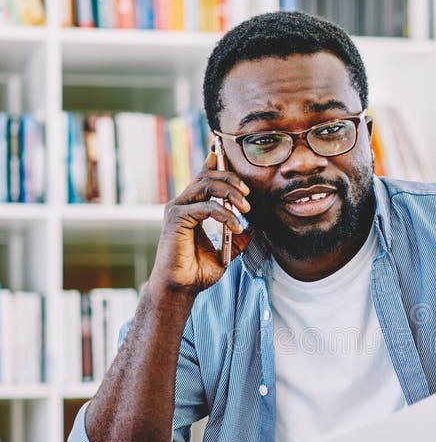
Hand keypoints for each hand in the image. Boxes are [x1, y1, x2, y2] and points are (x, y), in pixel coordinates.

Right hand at [149, 152, 251, 294]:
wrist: (182, 288)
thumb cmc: (199, 272)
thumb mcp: (226, 251)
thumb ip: (237, 236)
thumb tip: (253, 227)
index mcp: (192, 207)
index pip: (203, 178)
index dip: (214, 163)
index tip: (225, 153)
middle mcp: (182, 204)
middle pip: (207, 176)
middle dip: (231, 178)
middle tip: (248, 194)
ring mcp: (177, 209)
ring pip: (206, 185)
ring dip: (230, 193)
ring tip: (246, 208)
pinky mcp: (176, 218)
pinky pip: (205, 206)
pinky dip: (225, 214)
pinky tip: (236, 226)